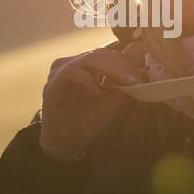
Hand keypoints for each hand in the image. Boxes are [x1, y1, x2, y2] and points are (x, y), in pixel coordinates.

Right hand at [39, 42, 144, 162]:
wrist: (68, 143)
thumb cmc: (89, 119)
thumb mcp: (114, 97)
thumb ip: (124, 76)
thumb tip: (140, 50)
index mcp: (87, 64)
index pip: (109, 51)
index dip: (127, 58)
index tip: (141, 73)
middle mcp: (73, 63)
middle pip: (100, 53)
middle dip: (122, 64)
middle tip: (136, 79)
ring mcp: (60, 72)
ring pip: (88, 58)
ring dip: (111, 69)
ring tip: (126, 82)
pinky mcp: (52, 85)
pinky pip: (71, 72)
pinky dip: (87, 79)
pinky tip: (97, 92)